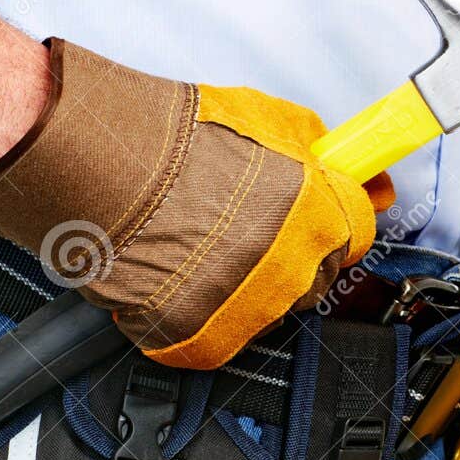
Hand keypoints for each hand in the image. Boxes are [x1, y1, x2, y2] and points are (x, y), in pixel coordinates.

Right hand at [0, 39, 390, 368]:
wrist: (100, 168)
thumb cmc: (172, 139)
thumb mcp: (266, 118)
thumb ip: (317, 148)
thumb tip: (348, 165)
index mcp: (318, 217)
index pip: (359, 232)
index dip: (337, 218)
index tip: (324, 214)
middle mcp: (292, 271)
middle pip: (316, 275)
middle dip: (292, 253)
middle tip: (246, 225)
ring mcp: (250, 311)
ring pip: (269, 309)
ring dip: (246, 284)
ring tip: (202, 245)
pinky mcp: (204, 340)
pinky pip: (217, 336)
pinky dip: (202, 314)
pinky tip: (180, 277)